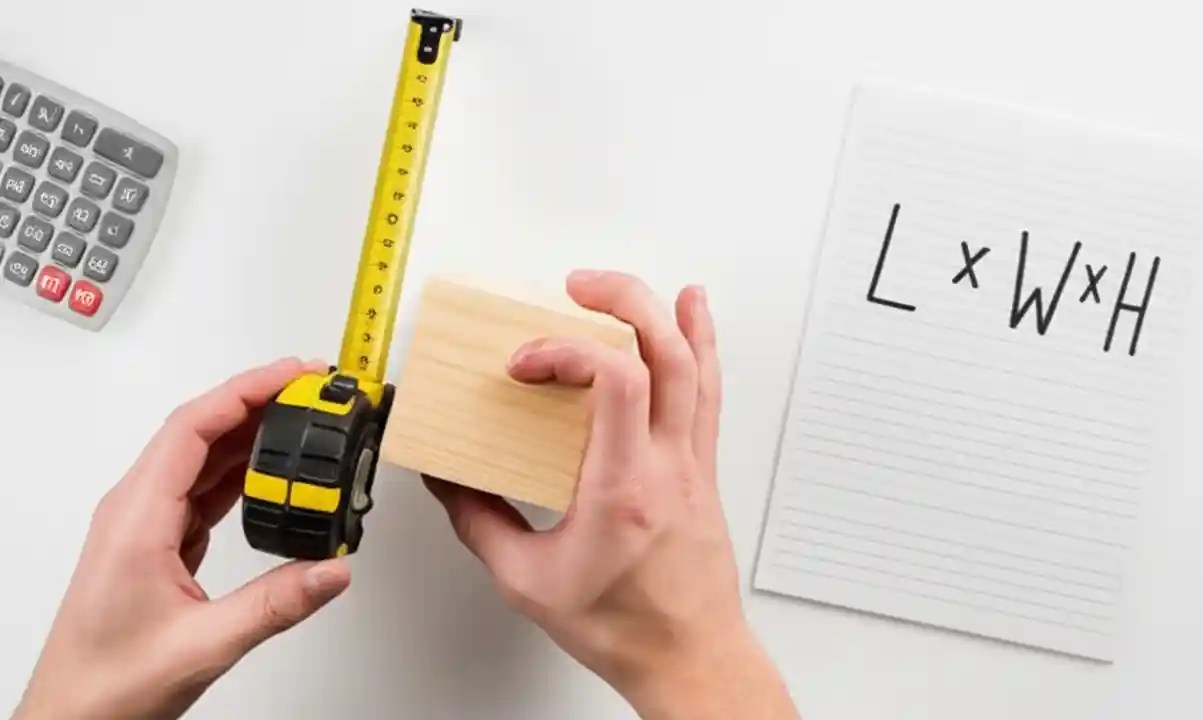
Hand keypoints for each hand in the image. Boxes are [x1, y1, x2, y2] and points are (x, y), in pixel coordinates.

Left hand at [15, 358, 351, 719]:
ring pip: (203, 457)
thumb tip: (334, 569)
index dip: (246, 390)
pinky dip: (243, 469)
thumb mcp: (204, 645)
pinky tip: (273, 471)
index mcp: (136, 517)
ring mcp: (146, 525)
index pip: (193, 426)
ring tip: (305, 419)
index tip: (294, 374)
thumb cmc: (109, 684)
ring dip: (253, 433)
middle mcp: (137, 510)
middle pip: (201, 430)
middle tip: (315, 389)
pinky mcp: (159, 542)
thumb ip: (277, 604)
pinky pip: (204, 487)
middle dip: (259, 400)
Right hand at [426, 270, 796, 718]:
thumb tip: (449, 483)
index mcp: (624, 488)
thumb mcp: (529, 583)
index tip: (525, 365)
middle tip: (576, 288)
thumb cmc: (626, 628)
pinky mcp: (702, 469)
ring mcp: (692, 463)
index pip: (615, 381)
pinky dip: (701, 344)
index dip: (565, 352)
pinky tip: (694, 320)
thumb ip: (480, 525)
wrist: (691, 657)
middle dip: (621, 301)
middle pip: (665, 352)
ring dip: (661, 312)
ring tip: (626, 286)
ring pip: (696, 365)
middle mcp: (667, 465)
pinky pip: (708, 390)